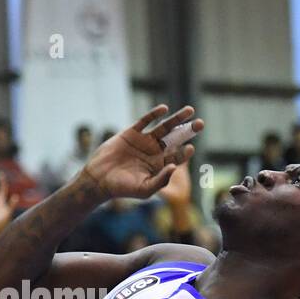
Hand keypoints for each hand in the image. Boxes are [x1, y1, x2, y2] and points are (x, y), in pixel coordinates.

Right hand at [80, 105, 202, 199]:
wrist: (98, 179)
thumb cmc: (122, 188)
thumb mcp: (145, 189)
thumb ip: (161, 179)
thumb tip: (175, 167)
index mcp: (160, 165)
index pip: (177, 156)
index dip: (185, 152)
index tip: (190, 147)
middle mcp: (154, 151)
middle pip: (176, 138)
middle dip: (188, 131)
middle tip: (201, 124)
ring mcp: (143, 141)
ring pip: (164, 127)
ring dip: (176, 119)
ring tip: (190, 111)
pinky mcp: (131, 133)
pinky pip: (145, 121)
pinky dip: (154, 114)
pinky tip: (163, 109)